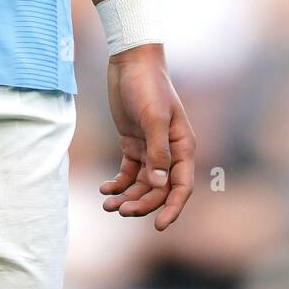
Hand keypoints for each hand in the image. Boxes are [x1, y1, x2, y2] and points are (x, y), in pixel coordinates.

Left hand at [100, 44, 194, 229]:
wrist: (130, 61)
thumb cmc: (147, 85)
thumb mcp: (153, 117)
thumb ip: (157, 151)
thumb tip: (158, 185)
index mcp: (182, 146)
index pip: (181, 186)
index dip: (172, 208)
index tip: (160, 227)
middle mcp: (169, 151)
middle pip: (159, 189)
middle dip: (142, 204)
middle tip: (121, 211)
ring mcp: (150, 148)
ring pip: (142, 184)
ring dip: (128, 197)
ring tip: (108, 205)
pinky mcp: (133, 143)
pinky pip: (128, 172)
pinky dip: (118, 183)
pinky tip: (105, 190)